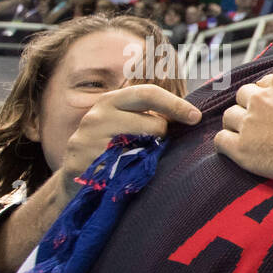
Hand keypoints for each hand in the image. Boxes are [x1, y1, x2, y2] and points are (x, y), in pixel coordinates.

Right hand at [62, 85, 200, 197]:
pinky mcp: (84, 165)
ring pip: (143, 147)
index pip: (148, 93)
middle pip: (153, 123)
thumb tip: (192, 112)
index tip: (196, 117)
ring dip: (150, 155)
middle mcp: (96, 116)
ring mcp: (88, 140)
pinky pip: (126, 169)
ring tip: (137, 158)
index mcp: (110, 101)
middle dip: (165, 135)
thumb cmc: (113, 148)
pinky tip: (127, 172)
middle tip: (160, 143)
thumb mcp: (126, 123)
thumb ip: (150, 114)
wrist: (75, 180)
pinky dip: (134, 172)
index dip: (176, 104)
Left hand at [216, 67, 272, 181]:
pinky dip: (226, 144)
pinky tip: (236, 150)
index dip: (271, 96)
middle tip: (263, 121)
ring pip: (229, 117)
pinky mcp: (242, 148)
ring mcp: (249, 122)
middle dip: (250, 106)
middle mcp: (261, 97)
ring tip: (250, 137)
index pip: (265, 83)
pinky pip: (220, 141)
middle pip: (243, 96)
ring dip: (237, 125)